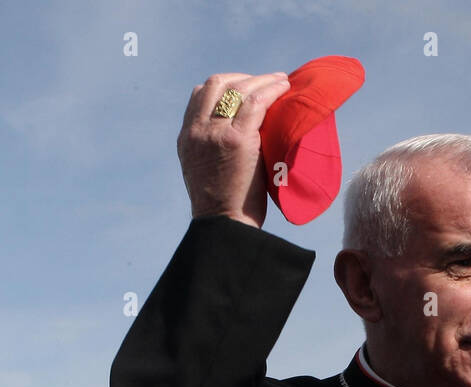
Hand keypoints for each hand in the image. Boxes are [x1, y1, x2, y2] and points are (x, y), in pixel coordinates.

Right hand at [176, 71, 290, 228]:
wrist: (224, 225)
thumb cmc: (224, 206)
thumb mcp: (204, 171)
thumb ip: (211, 147)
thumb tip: (238, 133)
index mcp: (187, 137)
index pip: (199, 94)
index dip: (225, 85)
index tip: (245, 88)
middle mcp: (196, 131)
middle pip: (216, 84)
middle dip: (243, 78)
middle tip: (265, 83)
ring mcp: (215, 133)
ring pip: (238, 88)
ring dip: (262, 80)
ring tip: (281, 81)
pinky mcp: (237, 139)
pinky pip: (255, 102)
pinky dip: (271, 89)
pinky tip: (284, 87)